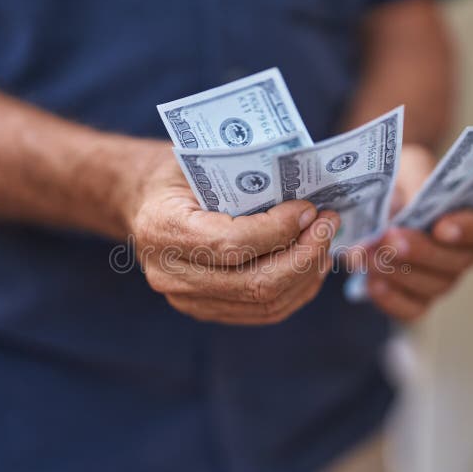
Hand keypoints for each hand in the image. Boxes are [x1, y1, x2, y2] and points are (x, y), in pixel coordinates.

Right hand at [122, 139, 339, 325]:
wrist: (144, 201)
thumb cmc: (179, 173)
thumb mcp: (203, 159)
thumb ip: (246, 177)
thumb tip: (309, 196)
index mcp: (162, 228)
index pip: (231, 244)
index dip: (279, 231)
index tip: (309, 209)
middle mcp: (168, 272)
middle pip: (253, 284)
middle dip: (303, 256)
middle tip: (328, 224)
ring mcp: (186, 299)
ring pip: (263, 303)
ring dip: (305, 274)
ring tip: (325, 242)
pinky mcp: (205, 310)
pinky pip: (261, 311)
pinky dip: (295, 290)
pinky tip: (311, 264)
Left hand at [362, 145, 472, 321]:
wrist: (378, 196)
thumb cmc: (403, 177)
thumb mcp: (410, 167)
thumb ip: (414, 184)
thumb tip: (405, 210)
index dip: (472, 229)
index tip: (441, 226)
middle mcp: (468, 249)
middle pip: (459, 261)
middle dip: (421, 251)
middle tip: (390, 238)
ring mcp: (445, 276)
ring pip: (434, 286)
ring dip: (400, 272)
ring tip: (368, 255)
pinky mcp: (419, 296)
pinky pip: (412, 308)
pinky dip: (392, 299)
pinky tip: (372, 281)